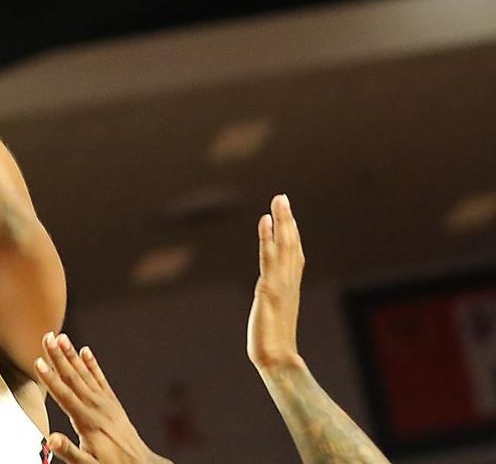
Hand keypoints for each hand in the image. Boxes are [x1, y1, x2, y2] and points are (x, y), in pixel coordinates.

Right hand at [35, 333, 168, 463]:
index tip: (38, 362)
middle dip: (59, 356)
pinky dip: (92, 364)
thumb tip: (52, 439)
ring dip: (72, 355)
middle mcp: (96, 407)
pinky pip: (100, 379)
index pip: (65, 395)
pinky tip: (85, 352)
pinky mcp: (112, 403)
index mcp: (87, 422)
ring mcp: (105, 403)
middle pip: (73, 377)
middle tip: (48, 337)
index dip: (50, 378)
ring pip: (85, 374)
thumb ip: (69, 452)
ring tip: (61, 337)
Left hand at [249, 194, 305, 371]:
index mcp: (289, 288)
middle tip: (282, 197)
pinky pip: (269, 257)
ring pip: (284, 246)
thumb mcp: (273, 320)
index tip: (287, 216)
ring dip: (281, 222)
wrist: (277, 360)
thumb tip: (270, 306)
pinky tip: (265, 221)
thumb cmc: (273, 346)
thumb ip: (274, 309)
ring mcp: (280, 284)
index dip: (290, 234)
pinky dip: (268, 237)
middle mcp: (288, 282)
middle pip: (290, 245)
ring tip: (278, 200)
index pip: (292, 255)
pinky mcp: (269, 288)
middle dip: (287, 221)